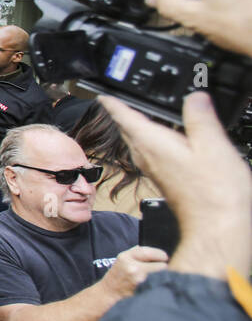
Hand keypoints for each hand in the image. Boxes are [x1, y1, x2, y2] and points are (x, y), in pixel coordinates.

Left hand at [100, 90, 251, 278]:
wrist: (216, 226)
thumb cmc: (215, 193)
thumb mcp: (213, 145)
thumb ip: (201, 118)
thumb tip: (194, 97)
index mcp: (153, 144)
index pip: (125, 117)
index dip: (114, 103)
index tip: (103, 95)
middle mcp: (148, 157)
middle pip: (130, 130)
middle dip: (124, 114)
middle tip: (119, 102)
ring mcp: (155, 170)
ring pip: (140, 143)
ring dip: (139, 127)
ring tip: (140, 115)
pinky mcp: (165, 180)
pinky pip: (153, 154)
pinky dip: (154, 141)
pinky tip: (167, 141)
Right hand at [100, 245, 170, 299]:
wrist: (110, 291)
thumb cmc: (118, 273)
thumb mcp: (123, 258)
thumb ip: (137, 251)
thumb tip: (155, 250)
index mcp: (126, 257)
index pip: (149, 252)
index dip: (160, 254)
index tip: (164, 257)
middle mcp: (133, 268)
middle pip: (161, 266)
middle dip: (162, 266)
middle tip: (160, 268)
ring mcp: (139, 281)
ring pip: (162, 276)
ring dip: (162, 275)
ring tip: (155, 276)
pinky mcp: (143, 291)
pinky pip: (158, 284)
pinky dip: (158, 283)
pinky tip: (153, 283)